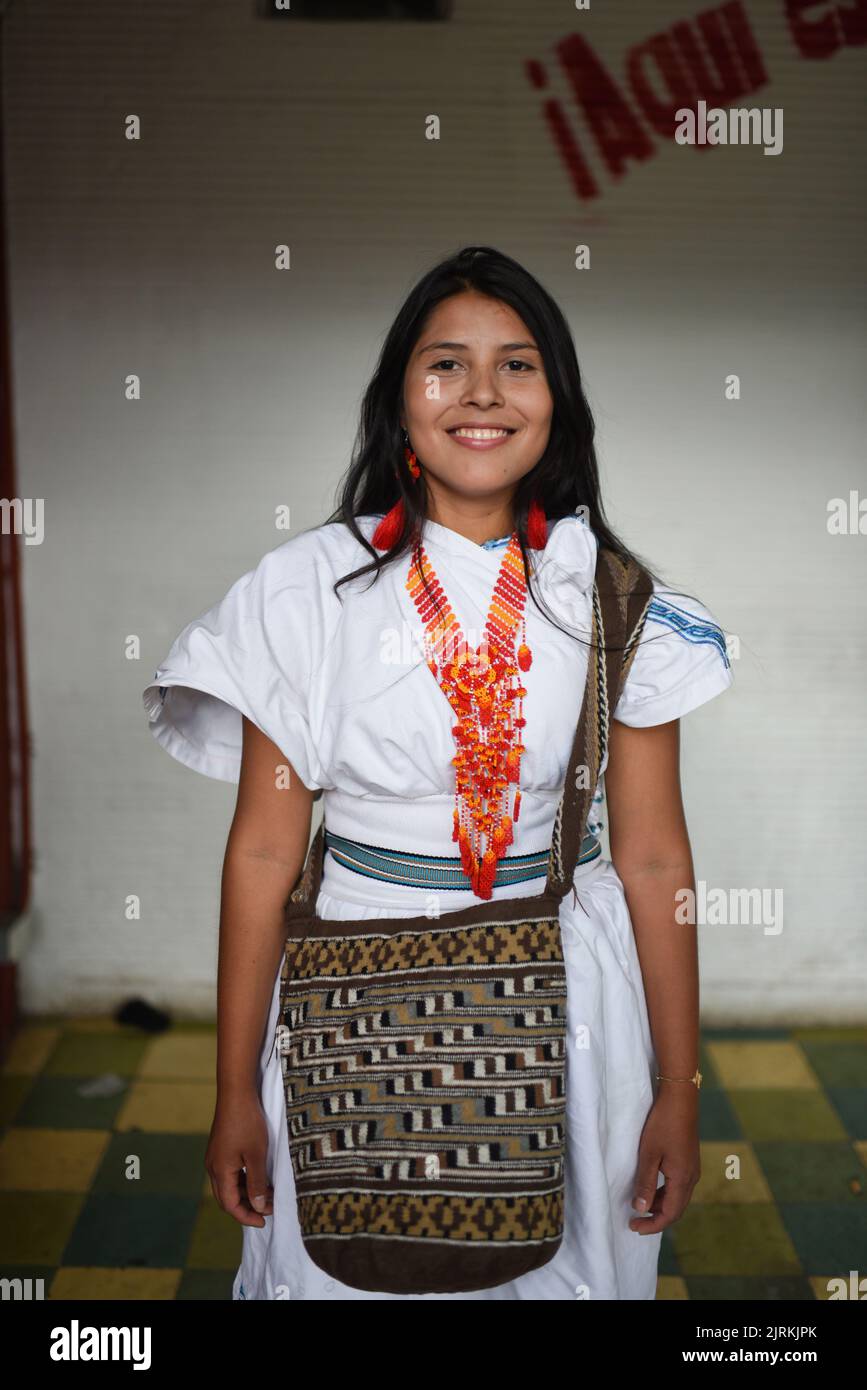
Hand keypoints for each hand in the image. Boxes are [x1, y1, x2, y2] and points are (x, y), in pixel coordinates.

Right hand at [205, 1092, 274, 1227]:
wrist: (235, 1092)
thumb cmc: (247, 1122)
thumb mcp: (257, 1155)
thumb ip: (257, 1183)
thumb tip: (258, 1207)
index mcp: (220, 1172)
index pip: (230, 1206)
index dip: (247, 1217)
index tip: (264, 1221)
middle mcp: (212, 1167)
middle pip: (226, 1198)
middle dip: (246, 1208)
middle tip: (268, 1211)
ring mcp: (215, 1157)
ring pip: (228, 1186)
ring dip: (245, 1193)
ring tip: (267, 1195)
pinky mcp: (220, 1149)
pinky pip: (229, 1173)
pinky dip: (242, 1180)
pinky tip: (258, 1178)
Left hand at [628, 1084, 700, 1233]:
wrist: (681, 1099)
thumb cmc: (662, 1124)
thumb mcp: (649, 1154)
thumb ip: (645, 1183)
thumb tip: (640, 1209)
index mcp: (683, 1179)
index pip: (670, 1214)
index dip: (652, 1225)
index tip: (634, 1227)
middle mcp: (692, 1177)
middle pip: (676, 1209)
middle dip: (656, 1218)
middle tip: (635, 1222)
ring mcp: (693, 1168)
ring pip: (677, 1197)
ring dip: (660, 1205)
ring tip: (640, 1206)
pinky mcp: (689, 1160)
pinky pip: (679, 1186)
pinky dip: (665, 1193)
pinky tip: (651, 1188)